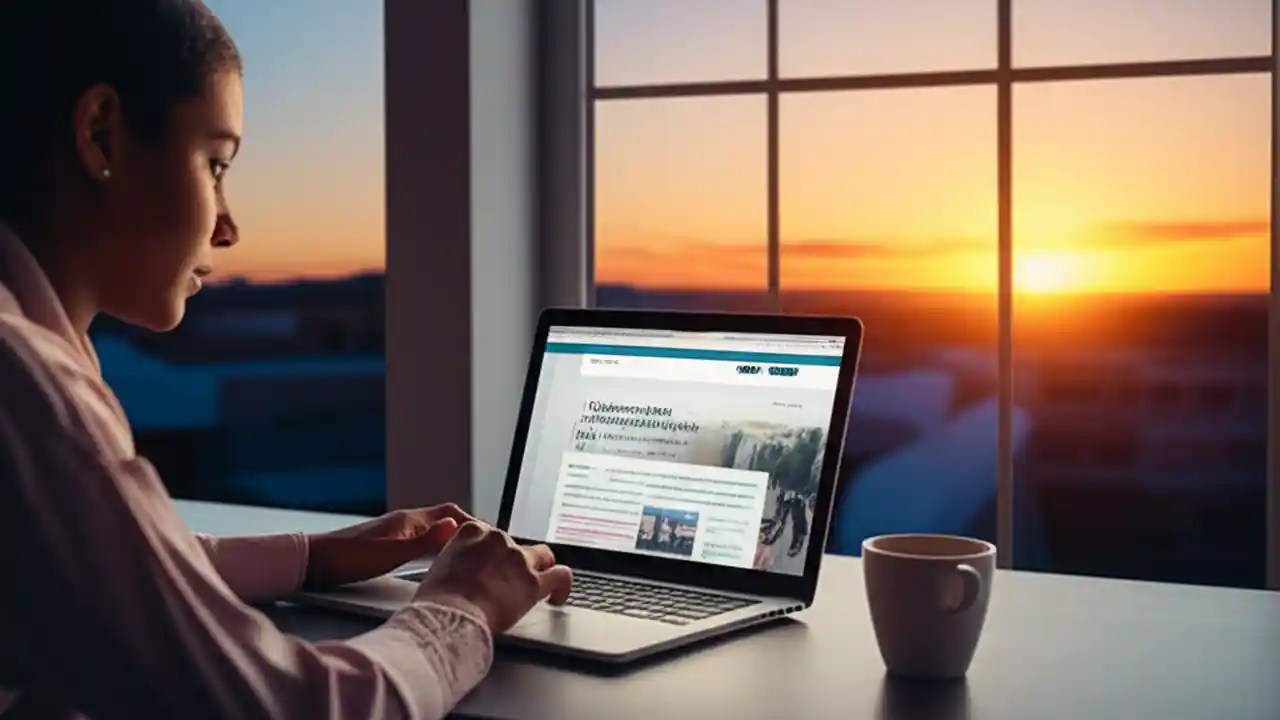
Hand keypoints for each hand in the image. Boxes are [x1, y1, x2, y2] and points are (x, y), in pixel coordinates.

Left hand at [303, 503, 475, 589]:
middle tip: (484, 548)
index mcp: (409, 520)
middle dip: (466, 530)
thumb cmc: (349, 558)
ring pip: (433, 530)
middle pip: (444, 519)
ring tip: (467, 555)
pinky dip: (436, 546)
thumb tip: (457, 526)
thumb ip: (425, 542)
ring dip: (451, 538)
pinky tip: (436, 562)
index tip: (490, 537)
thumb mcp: (391, 554)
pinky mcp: (386, 543)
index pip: (450, 513)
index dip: (472, 522)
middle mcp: (405, 522)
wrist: (314, 561)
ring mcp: (395, 532)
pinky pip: (421, 540)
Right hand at [414, 522, 572, 633]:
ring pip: (542, 555)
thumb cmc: (437, 601)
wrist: (449, 615)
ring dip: (540, 568)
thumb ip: (453, 561)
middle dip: (513, 563)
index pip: (488, 533)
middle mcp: (497, 540)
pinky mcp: (534, 581)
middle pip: (515, 545)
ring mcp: (518, 559)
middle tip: (507, 583)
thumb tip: (458, 574)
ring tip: (539, 584)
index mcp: (471, 533)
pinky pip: (561, 576)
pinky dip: (563, 586)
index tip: (491, 563)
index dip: (492, 551)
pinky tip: (557, 597)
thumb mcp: (436, 568)